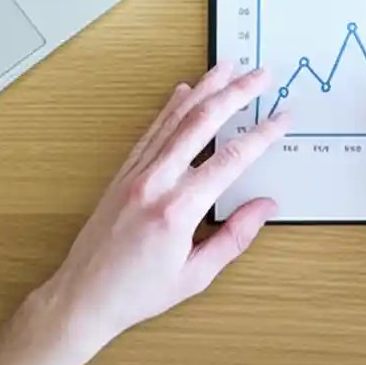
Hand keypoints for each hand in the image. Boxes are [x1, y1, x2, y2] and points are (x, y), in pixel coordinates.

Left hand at [0, 64, 287, 364]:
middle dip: (235, 94)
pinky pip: (152, 131)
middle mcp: (155, 182)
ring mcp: (136, 173)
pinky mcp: (123, 173)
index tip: (282, 117)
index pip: (232, 159)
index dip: (262, 134)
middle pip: (202, 123)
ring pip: (175, 119)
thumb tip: (265, 206)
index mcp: (178, 210)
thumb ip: (235, 237)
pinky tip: (185, 90)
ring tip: (228, 68)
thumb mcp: (197, 275)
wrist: (83, 296)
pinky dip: (171, 107)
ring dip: (205, 89)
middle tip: (260, 75)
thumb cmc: (138, 292)